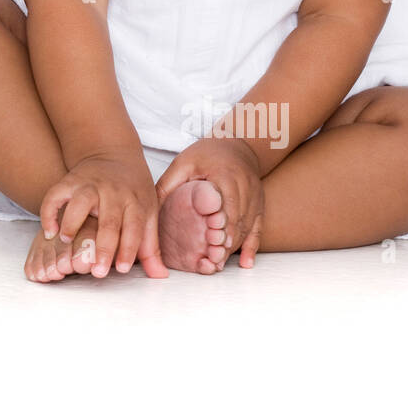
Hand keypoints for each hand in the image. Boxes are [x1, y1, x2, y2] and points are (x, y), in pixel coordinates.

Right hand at [40, 153, 167, 277]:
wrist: (114, 153)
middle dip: (103, 247)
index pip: (135, 227)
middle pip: (109, 221)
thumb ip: (151, 246)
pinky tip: (50, 232)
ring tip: (66, 243)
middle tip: (96, 272)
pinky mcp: (70, 180)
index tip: (121, 269)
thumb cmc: (133, 190)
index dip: (128, 248)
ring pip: (80, 203)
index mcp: (136, 201)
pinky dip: (49, 212)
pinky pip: (55, 195)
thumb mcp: (149, 211)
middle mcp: (113, 192)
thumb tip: (159, 276)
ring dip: (72, 224)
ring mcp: (90, 184)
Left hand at [155, 136, 263, 267]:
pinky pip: (258, 228)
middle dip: (227, 240)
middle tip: (213, 260)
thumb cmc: (207, 153)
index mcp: (225, 175)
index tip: (213, 242)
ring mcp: (255, 197)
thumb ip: (168, 184)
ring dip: (235, 247)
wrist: (237, 143)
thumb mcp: (183, 163)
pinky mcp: (260, 205)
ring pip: (248, 226)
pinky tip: (245, 263)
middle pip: (238, 219)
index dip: (221, 224)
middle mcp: (244, 186)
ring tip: (219, 263)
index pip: (226, 203)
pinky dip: (252, 247)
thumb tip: (148, 208)